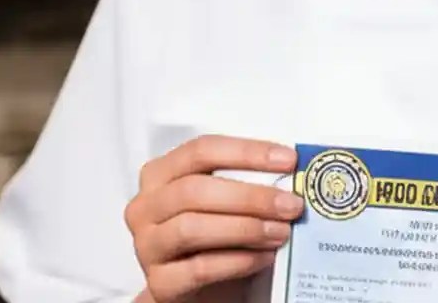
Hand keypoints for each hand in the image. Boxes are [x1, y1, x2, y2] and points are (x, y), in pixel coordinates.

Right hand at [124, 135, 302, 302]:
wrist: (198, 287)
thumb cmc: (213, 235)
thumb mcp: (224, 200)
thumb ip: (244, 182)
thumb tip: (291, 174)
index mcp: (160, 174)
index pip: (201, 150)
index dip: (246, 152)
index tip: (288, 160)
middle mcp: (146, 207)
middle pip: (195, 190)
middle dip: (251, 196)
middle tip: (291, 205)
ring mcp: (147, 246)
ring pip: (192, 228)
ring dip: (245, 228)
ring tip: (281, 232)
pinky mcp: (160, 283)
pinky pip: (199, 268)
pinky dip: (239, 261)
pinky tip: (265, 256)